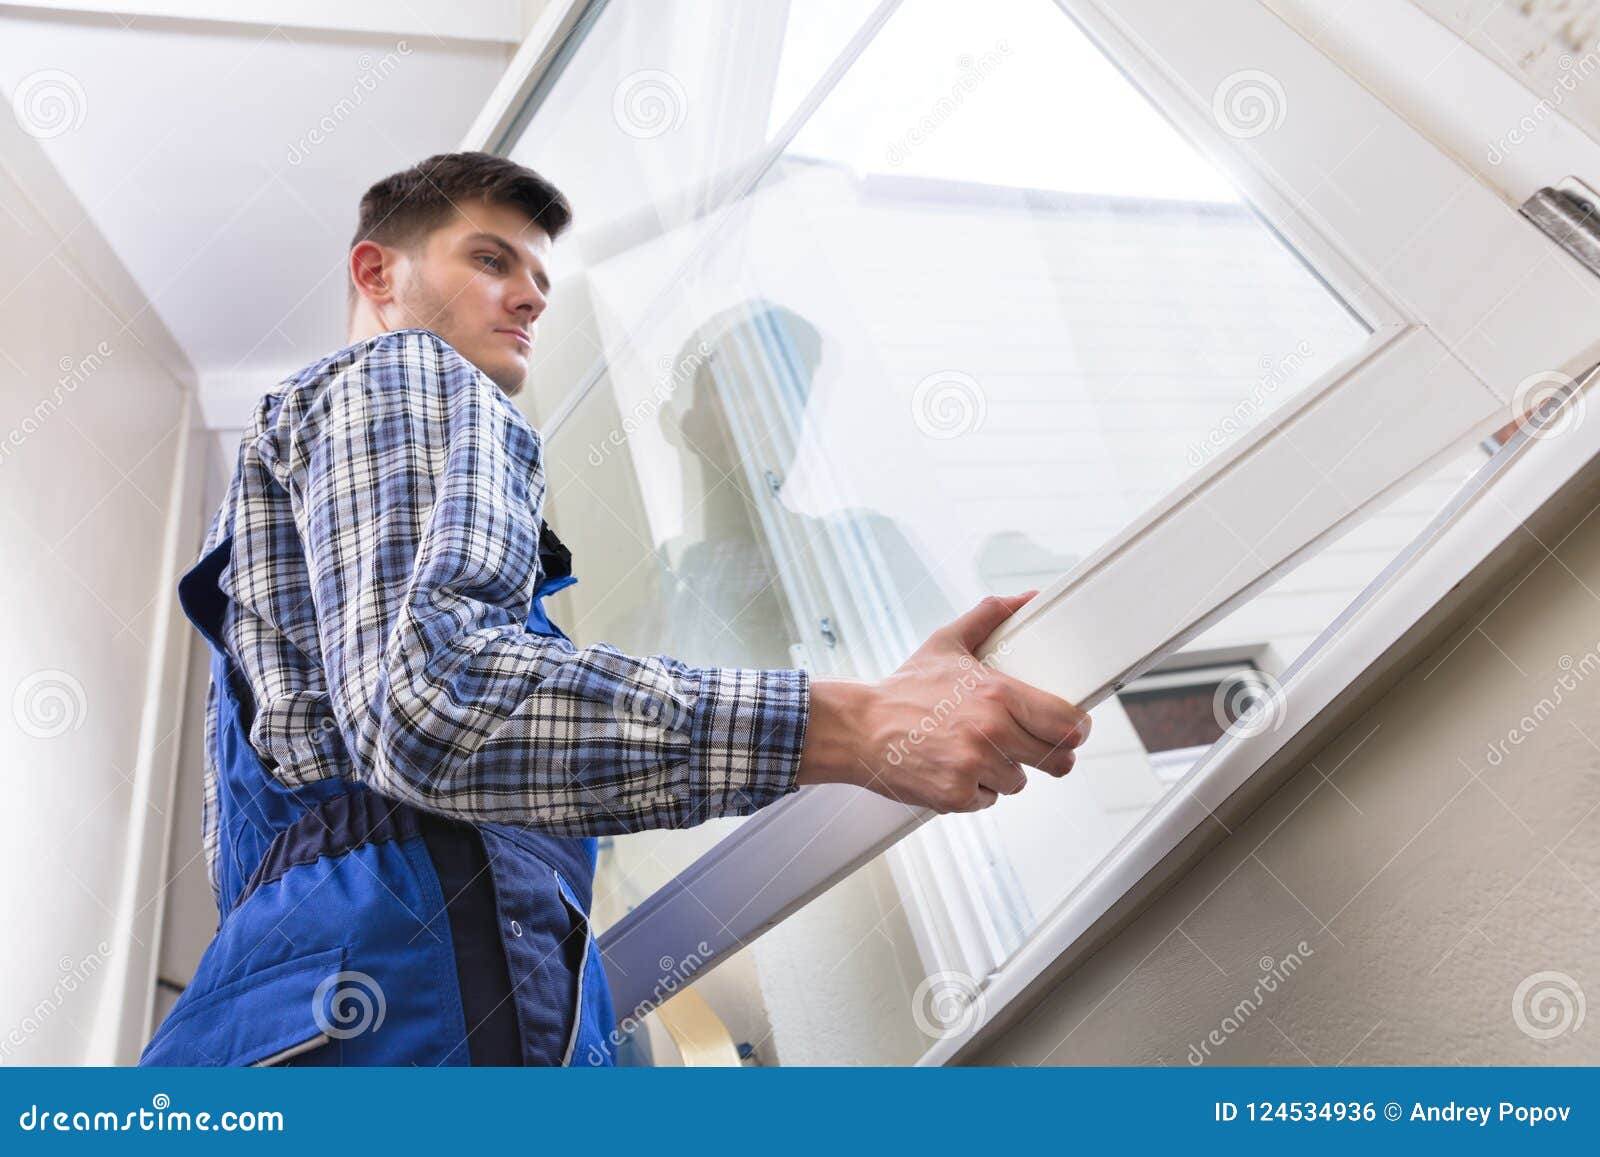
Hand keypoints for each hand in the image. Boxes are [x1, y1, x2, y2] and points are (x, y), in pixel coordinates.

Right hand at [797, 592, 1091, 811]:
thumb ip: (990, 617)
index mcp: (997, 694)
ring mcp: (974, 766)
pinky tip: (952, 768)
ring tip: (971, 750)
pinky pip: (988, 800)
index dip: (1077, 729)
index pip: (1068, 722)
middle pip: (1057, 759)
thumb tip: (1025, 598)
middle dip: (1048, 755)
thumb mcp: (947, 643)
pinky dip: (974, 790)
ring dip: (1003, 771)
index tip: (1072, 730)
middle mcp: (991, 732)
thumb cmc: (903, 689)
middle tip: (1030, 747)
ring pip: (1019, 781)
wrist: (858, 727)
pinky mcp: (956, 795)